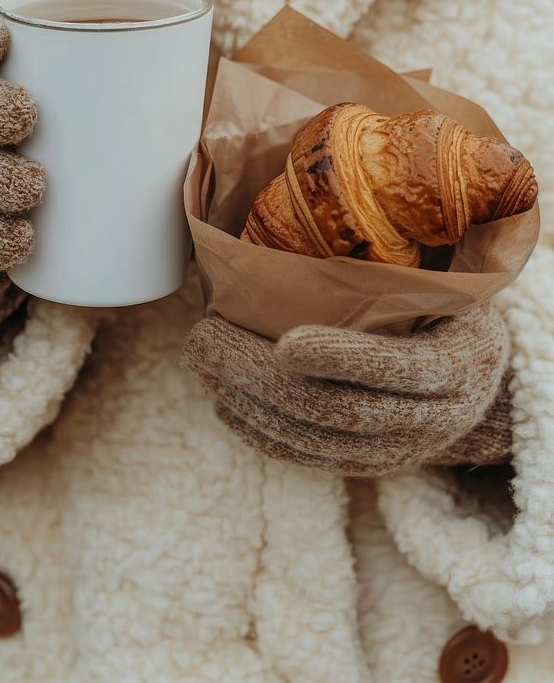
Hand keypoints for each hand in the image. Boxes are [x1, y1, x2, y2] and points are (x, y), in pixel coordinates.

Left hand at [182, 304, 510, 475]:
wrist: (479, 385)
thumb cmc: (452, 315)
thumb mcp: (453, 289)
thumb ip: (408, 273)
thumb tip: (332, 214)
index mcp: (458, 365)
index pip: (399, 368)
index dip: (343, 358)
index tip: (285, 343)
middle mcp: (432, 420)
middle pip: (336, 408)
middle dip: (259, 375)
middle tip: (202, 338)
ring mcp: (399, 452)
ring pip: (313, 438)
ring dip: (246, 402)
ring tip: (202, 362)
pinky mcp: (367, 468)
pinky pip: (307, 458)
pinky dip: (260, 433)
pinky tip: (225, 404)